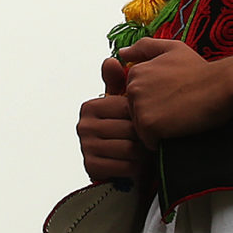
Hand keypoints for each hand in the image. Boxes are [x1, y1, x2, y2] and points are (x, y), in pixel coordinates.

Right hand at [76, 55, 143, 182]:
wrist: (120, 173)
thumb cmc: (124, 137)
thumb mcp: (122, 110)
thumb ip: (118, 85)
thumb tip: (111, 60)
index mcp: (90, 107)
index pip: (127, 108)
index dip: (143, 119)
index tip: (146, 126)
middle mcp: (84, 126)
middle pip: (130, 129)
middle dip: (144, 138)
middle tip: (148, 143)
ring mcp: (86, 147)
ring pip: (130, 148)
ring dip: (142, 154)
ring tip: (143, 154)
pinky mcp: (92, 167)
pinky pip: (126, 166)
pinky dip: (136, 168)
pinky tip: (136, 166)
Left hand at [120, 37, 232, 145]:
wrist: (220, 86)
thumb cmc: (200, 70)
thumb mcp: (171, 49)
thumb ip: (144, 48)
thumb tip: (122, 52)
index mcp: (135, 73)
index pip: (136, 99)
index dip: (155, 104)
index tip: (173, 100)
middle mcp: (132, 88)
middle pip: (136, 114)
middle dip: (154, 117)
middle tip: (178, 110)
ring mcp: (138, 106)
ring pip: (141, 129)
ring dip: (157, 130)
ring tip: (178, 120)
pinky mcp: (148, 125)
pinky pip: (148, 141)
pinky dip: (161, 142)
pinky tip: (177, 130)